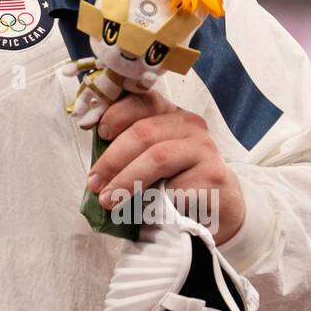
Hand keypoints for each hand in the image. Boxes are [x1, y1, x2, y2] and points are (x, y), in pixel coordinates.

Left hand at [86, 91, 244, 243]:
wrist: (217, 207)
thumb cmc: (174, 180)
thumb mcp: (149, 158)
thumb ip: (128, 149)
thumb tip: (94, 160)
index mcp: (170, 114)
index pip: (142, 100)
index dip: (116, 114)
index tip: (99, 133)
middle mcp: (190, 124)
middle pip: (144, 132)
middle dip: (112, 158)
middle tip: (94, 182)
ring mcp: (204, 148)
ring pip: (157, 157)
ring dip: (126, 180)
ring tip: (108, 199)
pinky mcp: (213, 175)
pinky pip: (176, 186)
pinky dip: (154, 200)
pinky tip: (145, 210)